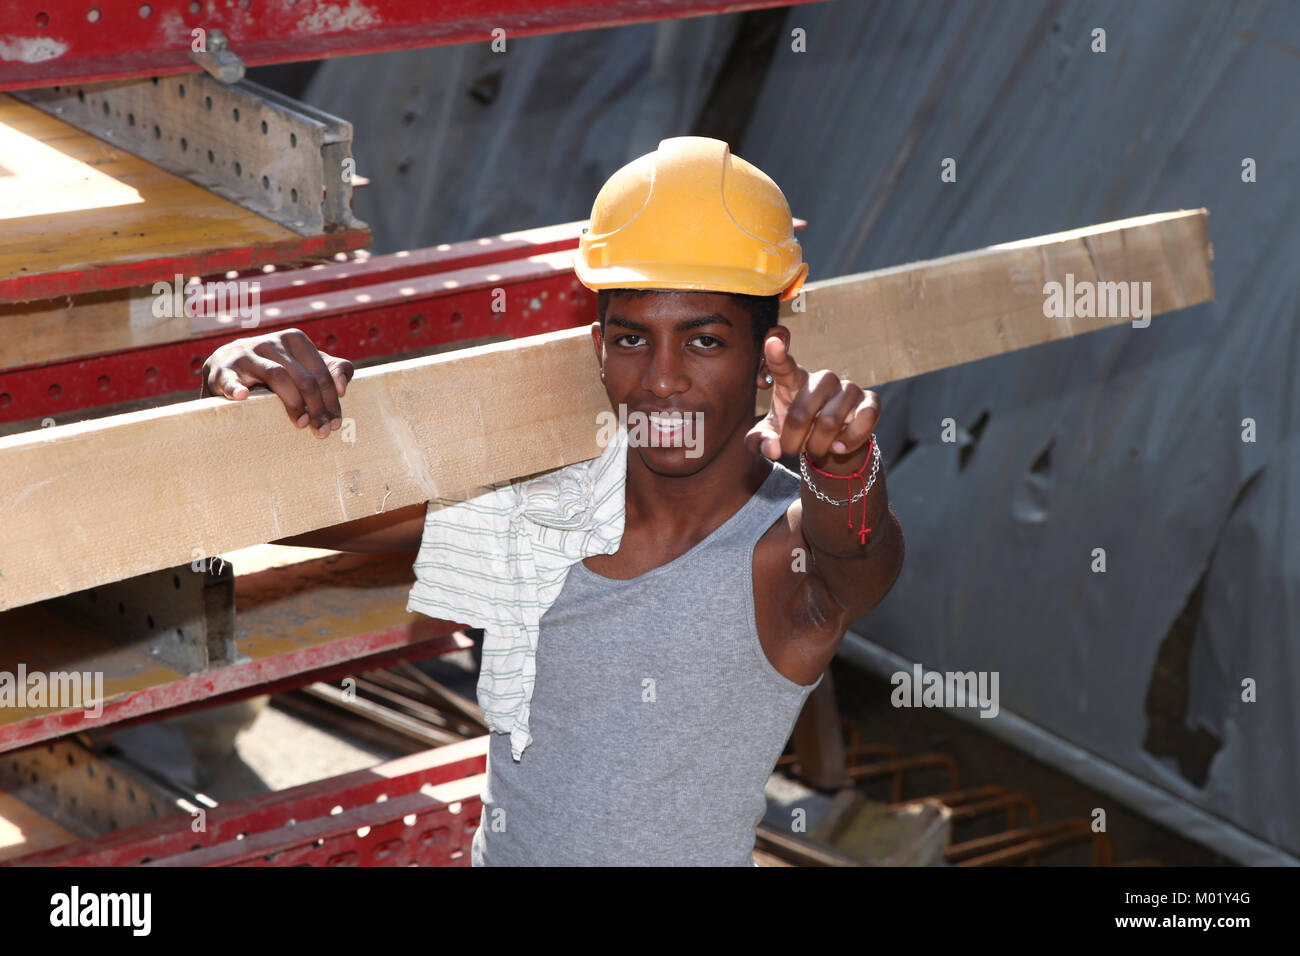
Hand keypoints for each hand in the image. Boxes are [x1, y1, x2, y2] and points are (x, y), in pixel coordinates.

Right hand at [199, 328, 354, 436]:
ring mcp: (246, 355)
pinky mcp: (223, 370)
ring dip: (292, 403)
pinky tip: (245, 396)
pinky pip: (231, 379)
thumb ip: (332, 369)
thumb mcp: (304, 365)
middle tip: (321, 430)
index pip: (321, 372)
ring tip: (301, 424)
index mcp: (294, 339)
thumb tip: (342, 388)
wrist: (226, 366)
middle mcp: (271, 342)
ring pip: (277, 376)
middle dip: (316, 407)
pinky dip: (237, 387)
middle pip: (303, 377)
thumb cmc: (274, 369)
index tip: (335, 423)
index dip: (331, 399)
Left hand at [744, 336, 880, 466]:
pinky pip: (863, 421)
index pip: (783, 366)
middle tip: (791, 450)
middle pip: (801, 413)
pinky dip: (849, 442)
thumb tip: (773, 449)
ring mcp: (848, 388)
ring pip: (830, 423)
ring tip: (815, 448)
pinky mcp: (870, 401)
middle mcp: (822, 379)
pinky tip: (839, 447)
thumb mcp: (772, 436)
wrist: (830, 441)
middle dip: (792, 441)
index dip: (777, 355)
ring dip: (818, 446)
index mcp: (793, 380)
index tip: (772, 342)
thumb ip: (760, 441)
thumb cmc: (796, 430)